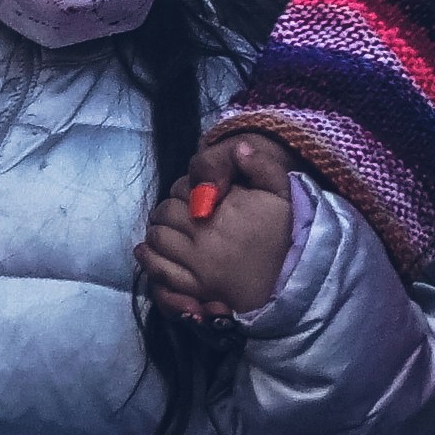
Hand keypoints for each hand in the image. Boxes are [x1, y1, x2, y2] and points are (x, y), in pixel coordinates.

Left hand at [144, 130, 299, 321]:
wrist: (287, 278)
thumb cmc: (280, 233)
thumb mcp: (281, 192)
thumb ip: (261, 165)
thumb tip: (240, 148)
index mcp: (227, 208)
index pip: (183, 188)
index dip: (183, 189)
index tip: (192, 195)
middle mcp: (209, 233)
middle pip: (166, 212)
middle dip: (167, 208)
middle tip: (177, 211)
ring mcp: (199, 262)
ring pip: (158, 237)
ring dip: (157, 229)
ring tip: (166, 228)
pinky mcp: (194, 286)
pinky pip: (158, 268)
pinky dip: (148, 256)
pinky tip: (146, 249)